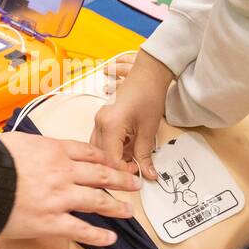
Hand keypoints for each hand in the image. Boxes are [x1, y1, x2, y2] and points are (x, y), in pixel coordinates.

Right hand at [0, 132, 140, 246]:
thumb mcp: (12, 142)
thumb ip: (24, 150)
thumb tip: (20, 152)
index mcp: (53, 150)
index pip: (87, 152)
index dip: (104, 157)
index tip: (114, 161)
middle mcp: (63, 172)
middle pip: (100, 174)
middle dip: (120, 179)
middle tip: (133, 182)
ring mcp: (60, 197)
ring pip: (98, 201)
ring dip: (116, 206)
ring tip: (129, 210)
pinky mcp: (52, 221)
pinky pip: (81, 229)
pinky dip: (98, 235)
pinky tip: (111, 239)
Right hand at [91, 51, 173, 179]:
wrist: (149, 73)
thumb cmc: (149, 95)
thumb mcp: (149, 129)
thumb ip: (145, 154)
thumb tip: (148, 174)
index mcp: (110, 125)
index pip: (110, 159)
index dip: (123, 171)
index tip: (137, 175)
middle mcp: (99, 123)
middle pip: (101, 156)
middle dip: (117, 166)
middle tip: (136, 169)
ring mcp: (99, 120)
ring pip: (100, 150)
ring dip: (115, 158)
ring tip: (133, 159)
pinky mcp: (103, 119)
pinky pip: (103, 140)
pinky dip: (114, 149)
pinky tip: (128, 149)